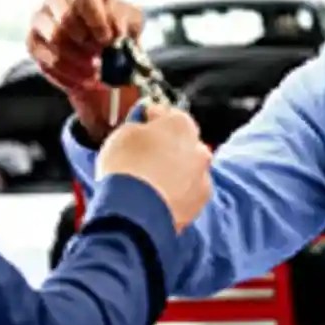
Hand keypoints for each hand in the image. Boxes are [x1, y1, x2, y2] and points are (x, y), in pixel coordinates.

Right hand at [27, 0, 143, 138]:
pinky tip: (84, 79)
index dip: (96, 18)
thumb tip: (115, 33)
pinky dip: (68, 73)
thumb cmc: (116, 27)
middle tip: (101, 56)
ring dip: (79, 60)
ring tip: (97, 71)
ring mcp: (40, 16)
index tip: (108, 39)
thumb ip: (124, 22)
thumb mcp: (130, 21)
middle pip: (65, 16)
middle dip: (86, 41)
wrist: (102, 49)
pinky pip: (46, 58)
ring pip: (55, 38)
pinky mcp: (32, 40)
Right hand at [96, 104, 212, 233]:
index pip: (166, 114)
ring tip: (149, 183)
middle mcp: (198, 147)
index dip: (149, 121)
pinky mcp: (200, 202)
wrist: (134, 210)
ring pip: (188, 169)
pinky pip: (189, 192)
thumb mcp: (122, 133)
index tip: (139, 127)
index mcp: (181, 123)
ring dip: (174, 171)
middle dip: (166, 148)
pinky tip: (158, 198)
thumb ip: (137, 125)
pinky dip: (178, 193)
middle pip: (181, 143)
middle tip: (143, 158)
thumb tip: (141, 126)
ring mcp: (202, 175)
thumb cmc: (126, 168)